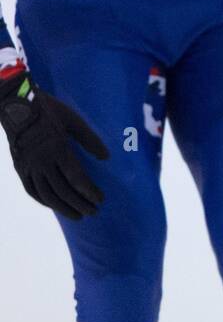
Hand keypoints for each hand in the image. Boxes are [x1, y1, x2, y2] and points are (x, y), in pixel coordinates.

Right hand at [0, 77, 108, 219]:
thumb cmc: (49, 110)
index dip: (89, 191)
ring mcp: (29, 167)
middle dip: (80, 204)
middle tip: (93, 211)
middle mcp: (42, 161)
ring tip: (77, 215)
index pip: (76, 178)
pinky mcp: (19, 168)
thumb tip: (106, 157)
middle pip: (63, 191)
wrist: (17, 106)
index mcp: (57, 149)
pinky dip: (44, 201)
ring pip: (47, 195)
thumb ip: (90, 140)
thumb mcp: (74, 121)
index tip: (100, 199)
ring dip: (63, 208)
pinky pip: (32, 191)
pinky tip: (55, 205)